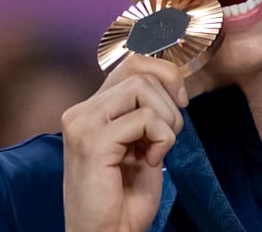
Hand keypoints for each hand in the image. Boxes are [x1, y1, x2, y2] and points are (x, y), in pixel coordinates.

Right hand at [61, 54, 188, 231]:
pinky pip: (145, 119)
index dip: (164, 73)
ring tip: (157, 150)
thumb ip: (145, 112)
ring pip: (142, 87)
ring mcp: (83, 124)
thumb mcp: (140, 144)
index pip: (131, 63)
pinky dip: (161, 140)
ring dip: (166, 120)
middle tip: (170, 133)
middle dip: (169, 99)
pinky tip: (149, 162)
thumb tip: (172, 79)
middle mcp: (80, 112)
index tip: (180, 101)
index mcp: (91, 110)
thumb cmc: (124, 198)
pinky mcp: (92, 142)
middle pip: (140, 70)